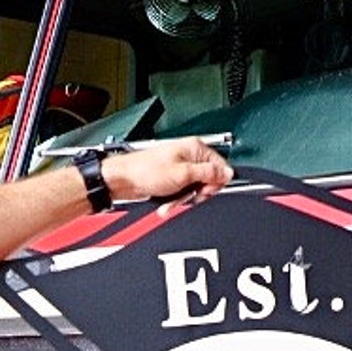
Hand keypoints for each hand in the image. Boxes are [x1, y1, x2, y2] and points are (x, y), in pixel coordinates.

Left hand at [98, 137, 233, 203]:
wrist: (123, 181)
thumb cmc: (146, 171)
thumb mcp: (183, 174)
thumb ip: (208, 174)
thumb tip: (228, 174)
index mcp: (195, 148)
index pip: (221, 165)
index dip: (216, 182)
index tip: (206, 191)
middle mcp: (189, 156)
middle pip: (208, 180)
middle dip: (197, 192)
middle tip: (188, 195)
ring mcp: (180, 168)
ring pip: (194, 189)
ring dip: (183, 199)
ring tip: (171, 200)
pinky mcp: (171, 179)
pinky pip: (182, 193)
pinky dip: (175, 200)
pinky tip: (166, 202)